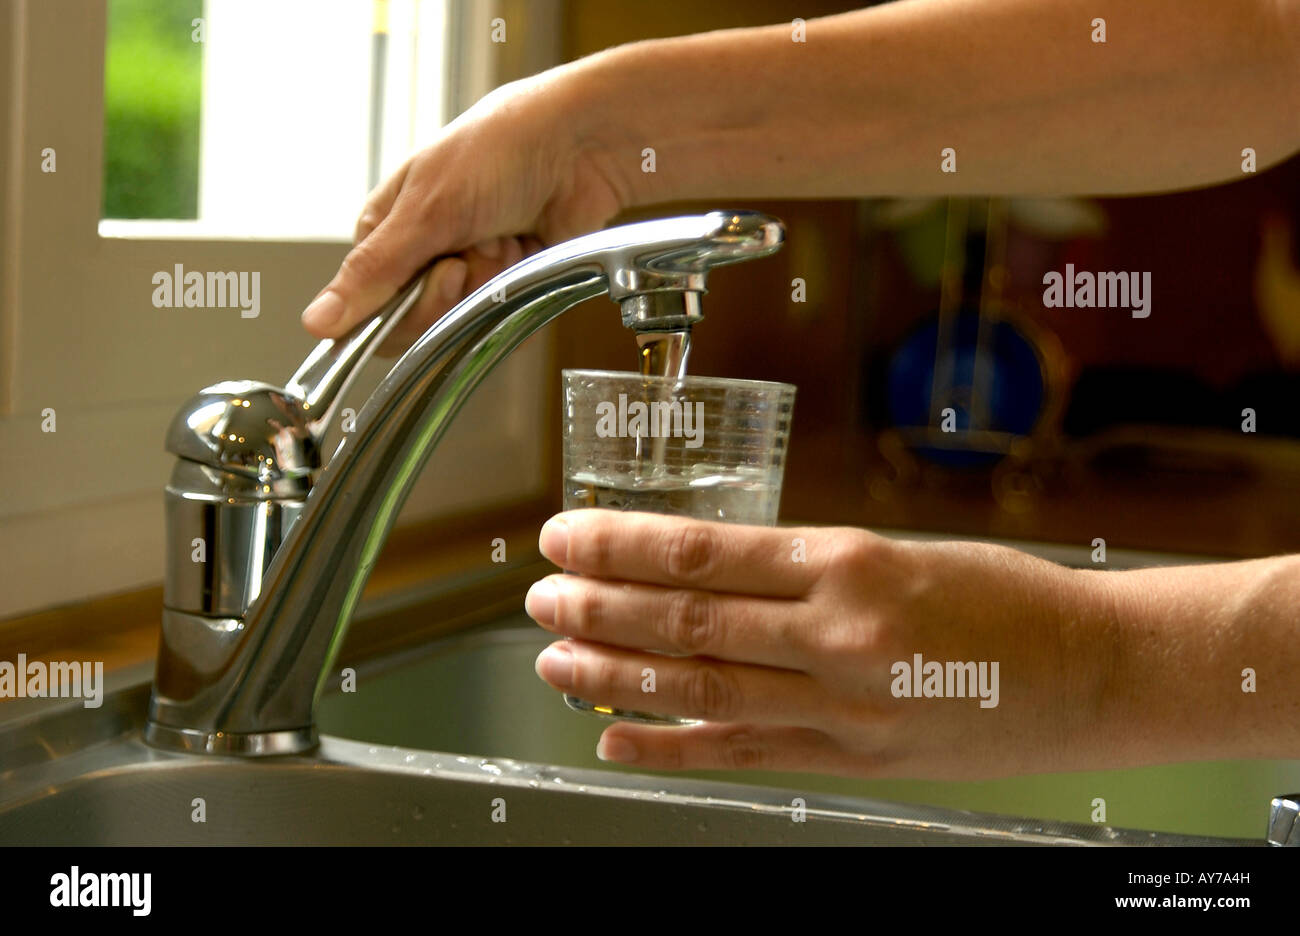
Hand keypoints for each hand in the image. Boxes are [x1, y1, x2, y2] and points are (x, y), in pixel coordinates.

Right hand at [301, 72, 629, 354]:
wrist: (581, 145)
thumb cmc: (500, 150)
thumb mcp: (427, 210)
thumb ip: (374, 273)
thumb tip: (317, 323)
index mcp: (386, 228)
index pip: (369, 304)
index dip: (404, 304)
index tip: (439, 273)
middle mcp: (423, 251)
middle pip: (416, 319)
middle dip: (453, 288)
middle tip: (471, 252)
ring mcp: (468, 267)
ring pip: (462, 318)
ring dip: (489, 279)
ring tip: (505, 236)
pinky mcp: (507, 282)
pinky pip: (499, 315)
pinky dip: (515, 286)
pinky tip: (526, 248)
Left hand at [524, 509, 1122, 780]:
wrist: (1099, 671)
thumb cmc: (1007, 597)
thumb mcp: (901, 550)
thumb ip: (804, 569)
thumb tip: (706, 573)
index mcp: (849, 564)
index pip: (705, 552)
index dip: (621, 545)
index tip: (565, 534)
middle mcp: (838, 636)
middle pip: (688, 622)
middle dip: (599, 607)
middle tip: (540, 595)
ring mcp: (845, 707)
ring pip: (703, 689)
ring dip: (617, 674)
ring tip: (556, 658)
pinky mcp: (856, 759)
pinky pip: (746, 753)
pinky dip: (673, 746)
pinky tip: (617, 736)